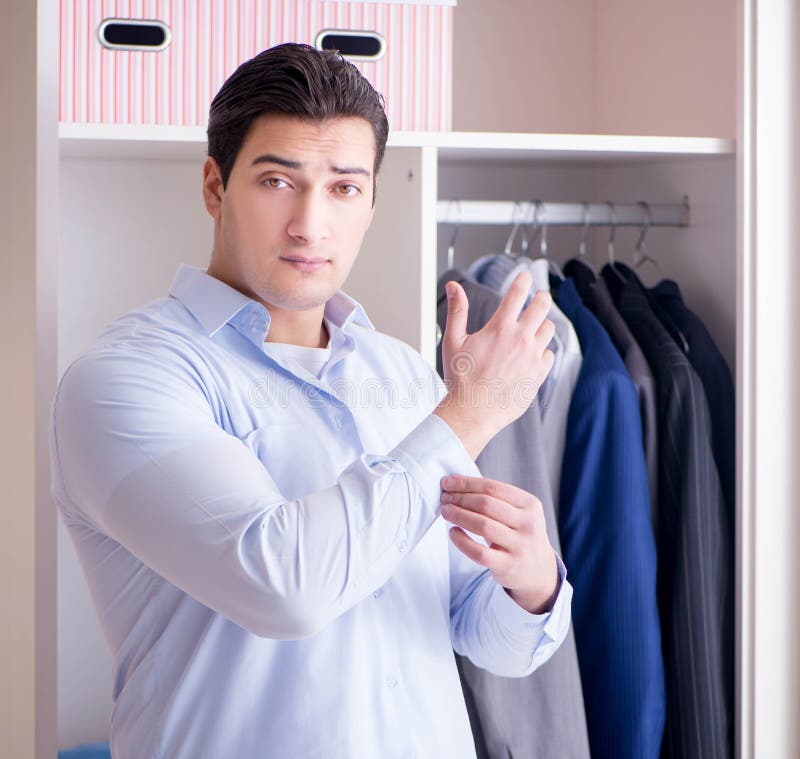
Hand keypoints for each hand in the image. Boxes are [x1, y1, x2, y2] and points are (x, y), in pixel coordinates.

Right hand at [434, 272, 554, 458]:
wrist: (473, 411)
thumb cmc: (460, 378)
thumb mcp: (454, 341)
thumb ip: (457, 311)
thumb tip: (454, 285)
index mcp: (500, 328)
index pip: (517, 294)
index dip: (522, 280)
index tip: (524, 275)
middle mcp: (520, 339)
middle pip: (542, 306)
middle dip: (541, 297)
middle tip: (540, 296)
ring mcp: (532, 357)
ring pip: (549, 329)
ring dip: (542, 324)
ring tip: (534, 327)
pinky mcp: (538, 374)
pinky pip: (549, 355)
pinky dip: (542, 351)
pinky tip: (532, 354)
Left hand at [440, 474, 559, 614]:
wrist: (538, 569)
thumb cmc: (518, 533)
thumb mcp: (517, 513)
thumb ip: (494, 499)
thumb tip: (455, 485)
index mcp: (530, 504)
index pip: (493, 488)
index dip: (467, 483)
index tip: (447, 483)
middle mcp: (529, 524)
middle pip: (487, 505)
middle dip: (460, 498)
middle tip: (444, 498)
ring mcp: (520, 546)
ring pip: (483, 526)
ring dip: (459, 516)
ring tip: (445, 511)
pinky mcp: (508, 566)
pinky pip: (479, 552)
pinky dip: (462, 541)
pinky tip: (453, 533)